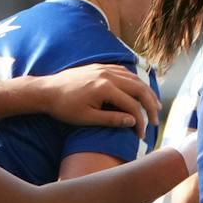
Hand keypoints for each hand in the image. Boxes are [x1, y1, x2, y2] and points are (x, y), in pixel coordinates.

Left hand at [30, 63, 159, 135]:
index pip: (132, 106)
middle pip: (139, 89)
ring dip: (146, 92)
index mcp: (105, 88)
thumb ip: (111, 119)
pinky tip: (138, 89)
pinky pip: (124, 71)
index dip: (139, 122)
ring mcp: (104, 68)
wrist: (47, 91)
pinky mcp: (100, 66)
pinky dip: (134, 80)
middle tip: (155, 120)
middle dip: (150, 105)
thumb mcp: (87, 118)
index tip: (140, 136)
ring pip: (134, 78)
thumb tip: (133, 121)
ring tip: (154, 105)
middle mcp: (108, 75)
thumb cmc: (64, 108)